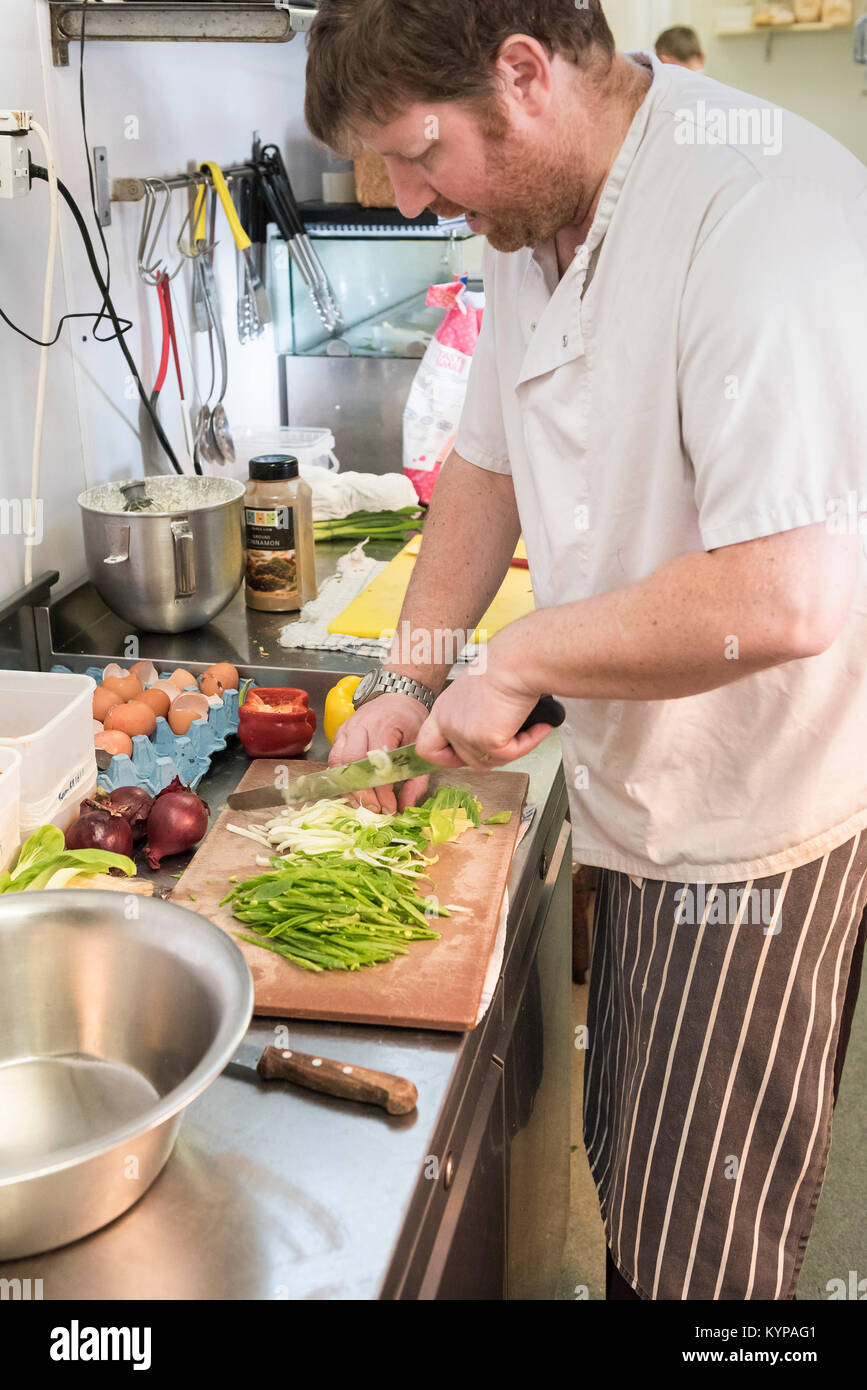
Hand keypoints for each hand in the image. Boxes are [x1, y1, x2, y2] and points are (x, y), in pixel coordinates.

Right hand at [327, 692, 430, 812]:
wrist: (396, 696)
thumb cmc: (410, 719)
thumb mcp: (420, 746)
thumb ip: (416, 778)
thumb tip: (406, 806)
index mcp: (384, 725)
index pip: (377, 763)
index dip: (382, 790)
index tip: (390, 808)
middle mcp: (360, 725)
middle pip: (352, 763)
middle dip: (362, 792)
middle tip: (374, 809)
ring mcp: (346, 729)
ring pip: (338, 763)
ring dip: (349, 788)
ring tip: (363, 805)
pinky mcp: (339, 735)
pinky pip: (334, 761)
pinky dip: (343, 780)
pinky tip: (356, 792)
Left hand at [415, 663, 551, 770]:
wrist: (518, 660)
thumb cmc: (505, 665)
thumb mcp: (479, 692)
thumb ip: (475, 716)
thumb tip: (493, 731)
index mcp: (443, 710)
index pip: (427, 747)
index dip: (446, 757)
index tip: (464, 755)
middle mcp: (449, 722)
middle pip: (464, 760)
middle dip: (490, 755)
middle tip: (511, 741)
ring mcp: (465, 734)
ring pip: (489, 761)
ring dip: (513, 747)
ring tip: (528, 726)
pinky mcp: (486, 740)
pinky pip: (512, 754)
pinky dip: (529, 742)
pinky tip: (539, 726)